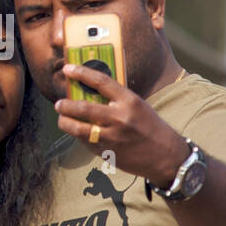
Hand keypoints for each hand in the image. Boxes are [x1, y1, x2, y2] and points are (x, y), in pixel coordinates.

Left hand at [55, 63, 187, 183]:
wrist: (166, 156)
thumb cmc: (152, 127)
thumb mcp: (138, 106)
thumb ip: (117, 98)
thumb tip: (92, 91)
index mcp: (129, 101)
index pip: (100, 81)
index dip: (81, 73)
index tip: (68, 69)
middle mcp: (120, 117)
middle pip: (83, 107)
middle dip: (66, 105)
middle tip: (59, 103)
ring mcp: (112, 137)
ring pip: (79, 128)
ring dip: (65, 122)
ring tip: (61, 118)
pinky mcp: (108, 152)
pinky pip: (86, 142)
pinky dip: (78, 136)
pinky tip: (77, 132)